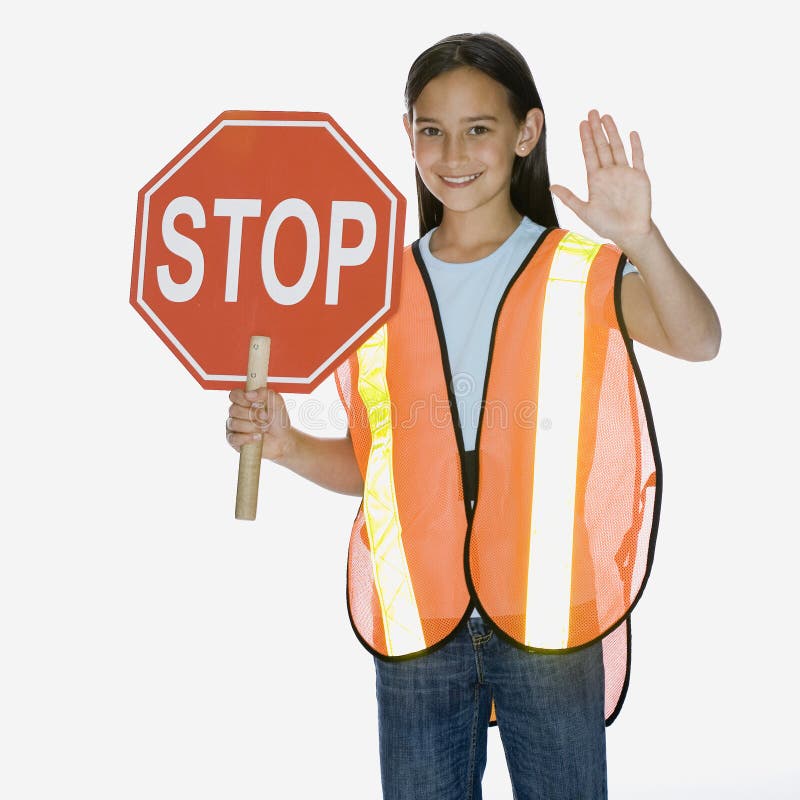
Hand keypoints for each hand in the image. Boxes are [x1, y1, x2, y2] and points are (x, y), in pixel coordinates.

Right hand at [226, 386, 293, 461]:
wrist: (282, 439)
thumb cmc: (278, 421)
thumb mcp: (276, 402)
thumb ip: (264, 392)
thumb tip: (248, 394)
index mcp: (245, 401)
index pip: (234, 394)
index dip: (241, 398)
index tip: (252, 402)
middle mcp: (237, 413)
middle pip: (233, 410)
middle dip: (252, 415)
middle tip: (265, 418)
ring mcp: (234, 427)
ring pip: (234, 423)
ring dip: (252, 427)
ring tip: (264, 428)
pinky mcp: (234, 440)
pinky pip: (234, 438)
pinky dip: (247, 437)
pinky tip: (257, 437)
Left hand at [549, 109, 652, 250]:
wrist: (629, 233)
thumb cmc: (607, 225)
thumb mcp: (584, 211)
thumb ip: (569, 198)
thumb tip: (551, 187)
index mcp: (596, 179)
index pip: (589, 154)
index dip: (586, 138)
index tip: (581, 123)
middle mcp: (610, 173)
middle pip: (602, 146)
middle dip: (596, 129)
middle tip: (592, 112)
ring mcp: (625, 173)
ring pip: (617, 147)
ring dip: (612, 132)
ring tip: (606, 117)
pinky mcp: (640, 177)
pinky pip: (637, 158)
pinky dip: (635, 146)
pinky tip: (631, 133)